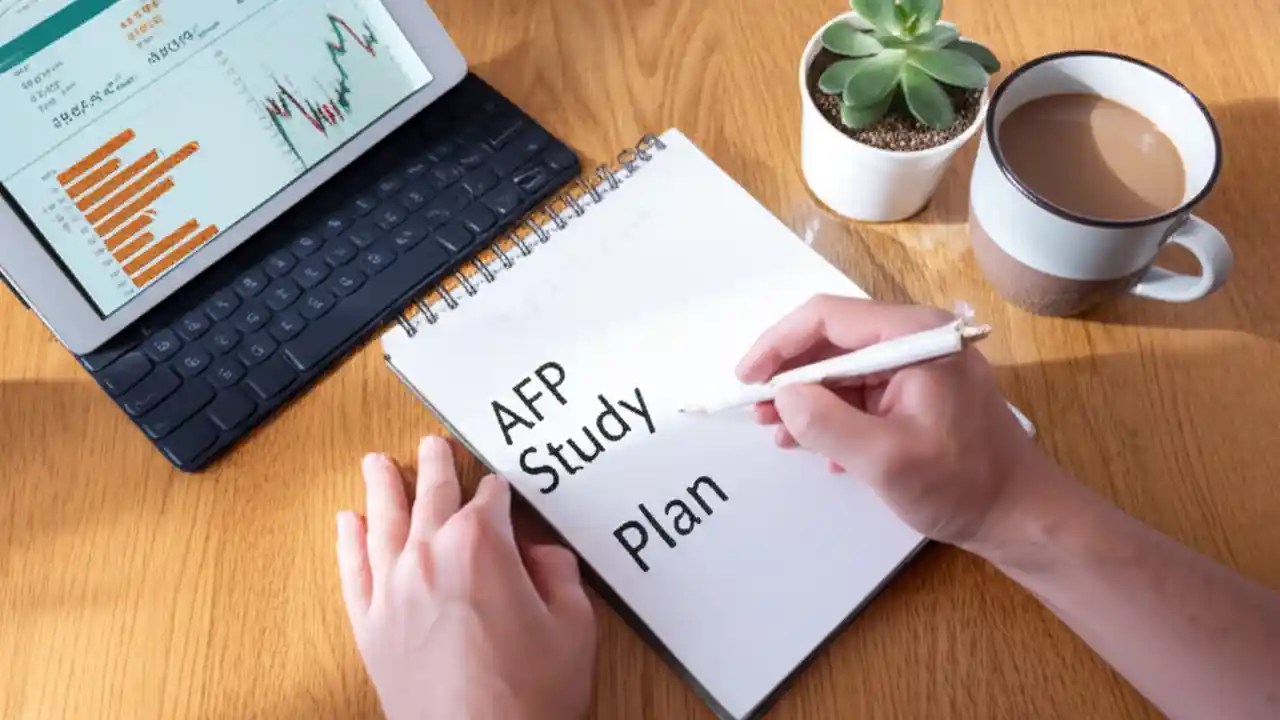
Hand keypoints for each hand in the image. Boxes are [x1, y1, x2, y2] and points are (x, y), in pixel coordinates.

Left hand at [336, 437, 595, 719]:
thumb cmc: (530, 697)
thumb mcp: (573, 626)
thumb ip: (557, 575)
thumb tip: (539, 555)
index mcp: (483, 546)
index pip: (490, 499)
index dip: (499, 492)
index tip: (501, 488)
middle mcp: (430, 556)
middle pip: (431, 496)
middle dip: (435, 467)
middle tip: (431, 444)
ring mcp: (393, 591)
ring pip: (383, 521)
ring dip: (382, 487)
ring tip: (377, 462)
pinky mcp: (371, 626)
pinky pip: (353, 569)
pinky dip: (348, 541)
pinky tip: (347, 521)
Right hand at [736, 296, 1050, 552]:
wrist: (1022, 516)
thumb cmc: (964, 485)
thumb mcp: (886, 459)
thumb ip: (827, 424)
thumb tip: (784, 397)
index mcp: (915, 336)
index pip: (828, 317)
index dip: (778, 344)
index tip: (747, 378)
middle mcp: (918, 339)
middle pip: (834, 340)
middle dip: (791, 375)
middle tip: (758, 411)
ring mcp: (920, 365)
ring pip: (845, 368)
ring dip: (808, 398)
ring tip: (777, 431)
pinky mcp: (920, 393)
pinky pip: (864, 391)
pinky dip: (835, 413)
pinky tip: (818, 446)